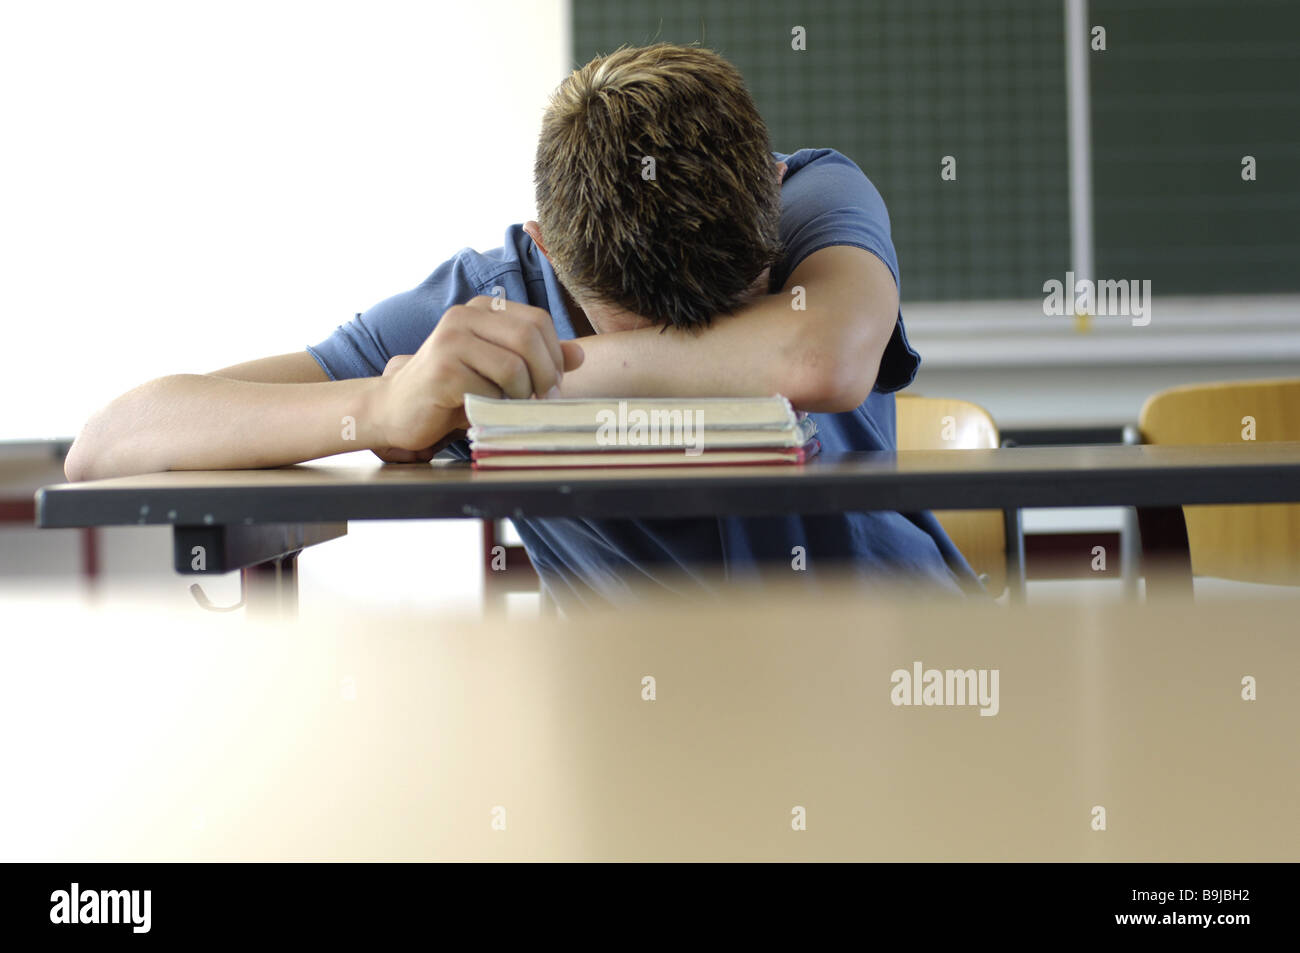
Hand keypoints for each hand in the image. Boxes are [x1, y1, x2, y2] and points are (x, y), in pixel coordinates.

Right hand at [372, 296, 583, 452]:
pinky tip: (482, 411)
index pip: (539, 321)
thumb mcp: (499, 369)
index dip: (554, 356)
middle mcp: (464, 316)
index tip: (552, 384)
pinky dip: (495, 408)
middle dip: (545, 376)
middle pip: (529, 338)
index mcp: (482, 308)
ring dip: (521, 396)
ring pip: (514, 367)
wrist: (397, 409)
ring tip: (510, 407)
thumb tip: (579, 355)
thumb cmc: (453, 389)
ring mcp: (450, 341)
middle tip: (543, 400)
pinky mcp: (442, 371)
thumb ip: (537, 359)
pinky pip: (490, 391)